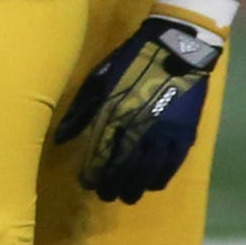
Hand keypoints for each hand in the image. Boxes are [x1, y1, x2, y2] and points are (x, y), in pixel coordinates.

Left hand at [51, 12, 224, 202]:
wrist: (178, 47)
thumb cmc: (133, 59)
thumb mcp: (100, 78)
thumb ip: (80, 109)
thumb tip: (61, 138)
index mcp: (114, 111)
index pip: (100, 151)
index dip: (92, 171)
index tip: (86, 183)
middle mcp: (137, 126)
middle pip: (122, 166)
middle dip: (111, 184)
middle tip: (104, 195)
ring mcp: (164, 132)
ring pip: (146, 170)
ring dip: (134, 187)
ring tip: (125, 197)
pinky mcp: (185, 133)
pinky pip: (171, 165)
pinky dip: (160, 178)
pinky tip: (150, 185)